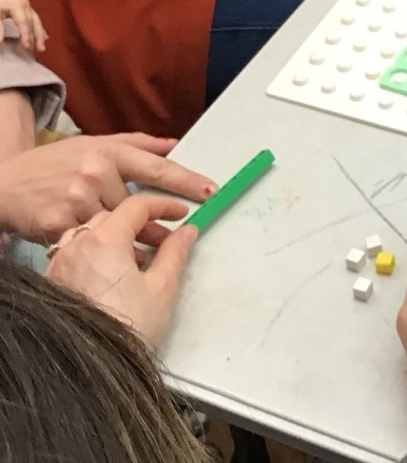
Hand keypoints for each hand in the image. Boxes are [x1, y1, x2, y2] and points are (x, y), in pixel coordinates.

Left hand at [0, 0, 46, 53]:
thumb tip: (1, 41)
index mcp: (18, 5)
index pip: (24, 23)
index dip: (26, 36)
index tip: (26, 48)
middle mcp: (25, 4)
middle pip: (33, 22)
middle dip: (37, 36)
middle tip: (41, 49)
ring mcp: (26, 4)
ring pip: (36, 20)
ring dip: (40, 34)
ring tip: (42, 46)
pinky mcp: (25, 6)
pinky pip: (34, 18)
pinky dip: (39, 28)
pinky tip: (44, 35)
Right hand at [0, 133, 213, 241]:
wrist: (5, 183)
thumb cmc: (55, 162)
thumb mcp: (94, 143)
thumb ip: (137, 144)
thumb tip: (175, 144)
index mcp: (108, 152)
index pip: (156, 168)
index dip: (185, 181)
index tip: (210, 192)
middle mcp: (94, 174)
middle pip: (139, 205)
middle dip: (159, 222)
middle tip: (178, 234)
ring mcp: (75, 201)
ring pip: (118, 228)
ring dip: (137, 243)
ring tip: (152, 252)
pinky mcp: (58, 225)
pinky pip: (93, 242)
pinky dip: (106, 252)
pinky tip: (116, 260)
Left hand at [46, 193, 197, 345]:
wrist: (86, 369)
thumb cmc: (127, 326)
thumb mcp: (162, 287)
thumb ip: (175, 252)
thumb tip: (187, 231)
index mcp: (105, 239)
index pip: (137, 205)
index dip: (164, 205)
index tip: (181, 214)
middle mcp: (77, 244)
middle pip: (113, 216)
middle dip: (142, 222)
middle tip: (164, 240)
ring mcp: (60, 263)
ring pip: (91, 233)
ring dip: (118, 236)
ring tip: (138, 259)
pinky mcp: (52, 282)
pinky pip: (76, 252)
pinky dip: (97, 251)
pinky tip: (112, 274)